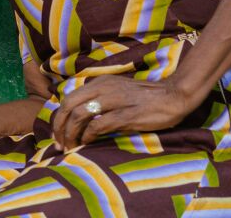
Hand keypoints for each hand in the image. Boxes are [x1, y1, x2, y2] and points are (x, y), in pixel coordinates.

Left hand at [50, 75, 201, 149]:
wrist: (172, 96)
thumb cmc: (144, 97)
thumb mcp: (116, 91)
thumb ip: (99, 98)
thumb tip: (78, 117)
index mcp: (100, 82)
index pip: (69, 98)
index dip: (59, 118)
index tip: (58, 135)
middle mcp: (103, 88)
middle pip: (69, 106)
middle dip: (59, 127)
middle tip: (59, 144)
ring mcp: (114, 100)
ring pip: (80, 115)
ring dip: (71, 134)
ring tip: (71, 147)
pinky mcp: (126, 115)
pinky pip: (99, 125)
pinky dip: (88, 135)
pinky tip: (87, 142)